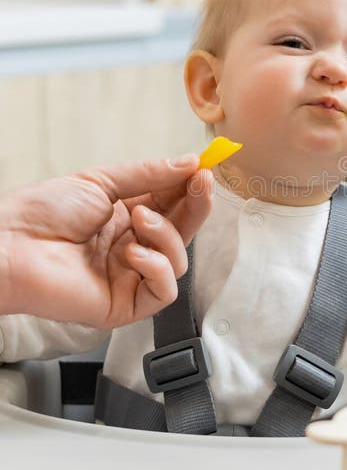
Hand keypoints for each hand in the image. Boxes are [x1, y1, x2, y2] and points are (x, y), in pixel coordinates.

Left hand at [0, 155, 211, 327]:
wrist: (11, 244)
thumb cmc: (43, 213)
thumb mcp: (101, 182)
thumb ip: (148, 175)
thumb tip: (190, 164)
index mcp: (126, 218)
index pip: (173, 205)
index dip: (191, 188)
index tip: (205, 168)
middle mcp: (132, 248)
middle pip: (183, 232)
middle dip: (195, 206)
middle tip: (201, 182)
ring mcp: (129, 278)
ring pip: (178, 261)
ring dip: (166, 235)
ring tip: (138, 220)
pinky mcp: (124, 305)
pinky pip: (164, 291)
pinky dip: (157, 268)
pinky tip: (133, 253)